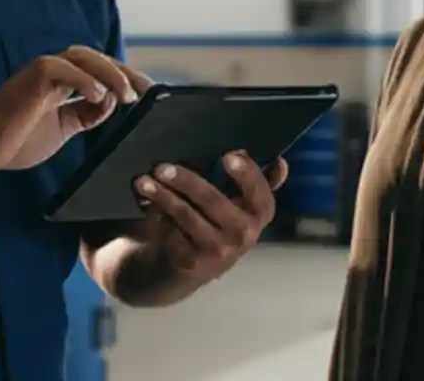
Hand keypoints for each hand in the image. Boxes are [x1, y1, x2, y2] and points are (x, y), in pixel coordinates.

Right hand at [0, 46, 153, 173]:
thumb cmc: (12, 141)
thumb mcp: (62, 130)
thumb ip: (85, 116)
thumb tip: (110, 104)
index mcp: (62, 81)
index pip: (101, 72)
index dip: (125, 79)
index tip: (148, 96)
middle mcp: (54, 70)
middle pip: (99, 59)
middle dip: (126, 73)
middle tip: (147, 93)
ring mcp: (42, 71)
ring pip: (85, 58)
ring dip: (110, 74)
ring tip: (128, 96)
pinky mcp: (32, 77)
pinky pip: (64, 69)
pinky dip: (85, 80)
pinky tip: (99, 96)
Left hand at [135, 153, 289, 286]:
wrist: (189, 269)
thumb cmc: (216, 225)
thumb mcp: (239, 207)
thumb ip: (257, 183)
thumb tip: (282, 162)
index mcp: (258, 216)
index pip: (261, 194)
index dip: (247, 175)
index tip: (229, 155)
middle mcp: (242, 235)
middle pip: (213, 200)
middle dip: (186, 181)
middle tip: (162, 167)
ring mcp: (217, 251)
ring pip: (185, 215)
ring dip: (161, 196)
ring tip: (142, 181)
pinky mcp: (191, 262)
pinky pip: (170, 230)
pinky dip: (155, 213)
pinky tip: (143, 201)